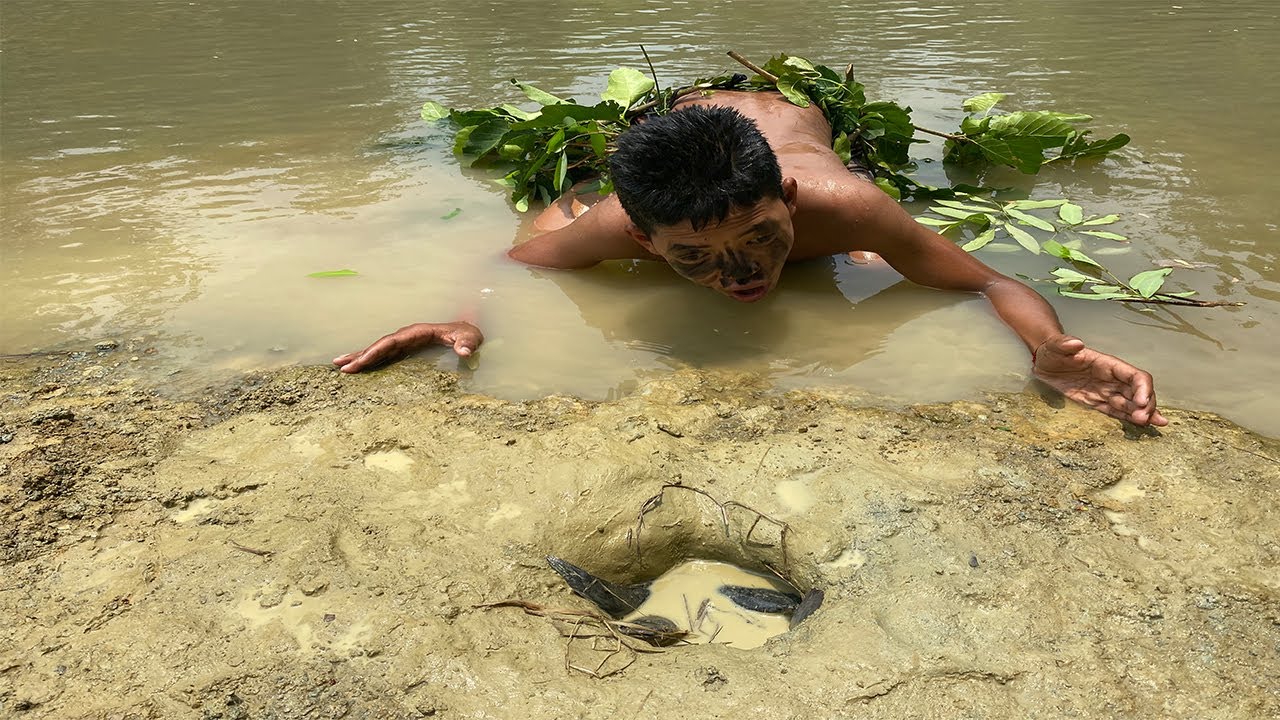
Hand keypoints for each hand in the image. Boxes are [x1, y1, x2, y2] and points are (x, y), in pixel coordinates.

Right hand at [332, 321, 482, 373]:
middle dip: (361, 355)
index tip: (361, 361)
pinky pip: (385, 355)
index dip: (376, 351)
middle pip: (380, 345)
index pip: (392, 342)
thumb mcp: (471, 338)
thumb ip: (467, 343)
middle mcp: (408, 336)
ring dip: (360, 357)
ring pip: (379, 349)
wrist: (469, 332)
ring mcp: (406, 343)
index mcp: (418, 332)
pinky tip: (358, 368)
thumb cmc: (469, 335)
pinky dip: (370, 360)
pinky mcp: (406, 350)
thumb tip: (464, 351)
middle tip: (342, 367)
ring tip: (339, 365)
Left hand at [1031, 334, 1167, 426]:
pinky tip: (1144, 424)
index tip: (1142, 402)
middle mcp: (1111, 378)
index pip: (1134, 376)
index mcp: (1107, 364)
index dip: (1142, 388)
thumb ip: (1064, 344)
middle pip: (1138, 391)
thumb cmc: (1052, 351)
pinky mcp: (1096, 402)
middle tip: (1142, 419)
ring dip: (1141, 413)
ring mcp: (1105, 391)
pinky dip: (1129, 417)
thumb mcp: (1054, 346)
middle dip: (1145, 405)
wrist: (1044, 361)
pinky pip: (1116, 411)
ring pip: (1130, 403)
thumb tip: (1076, 343)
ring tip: (1148, 424)